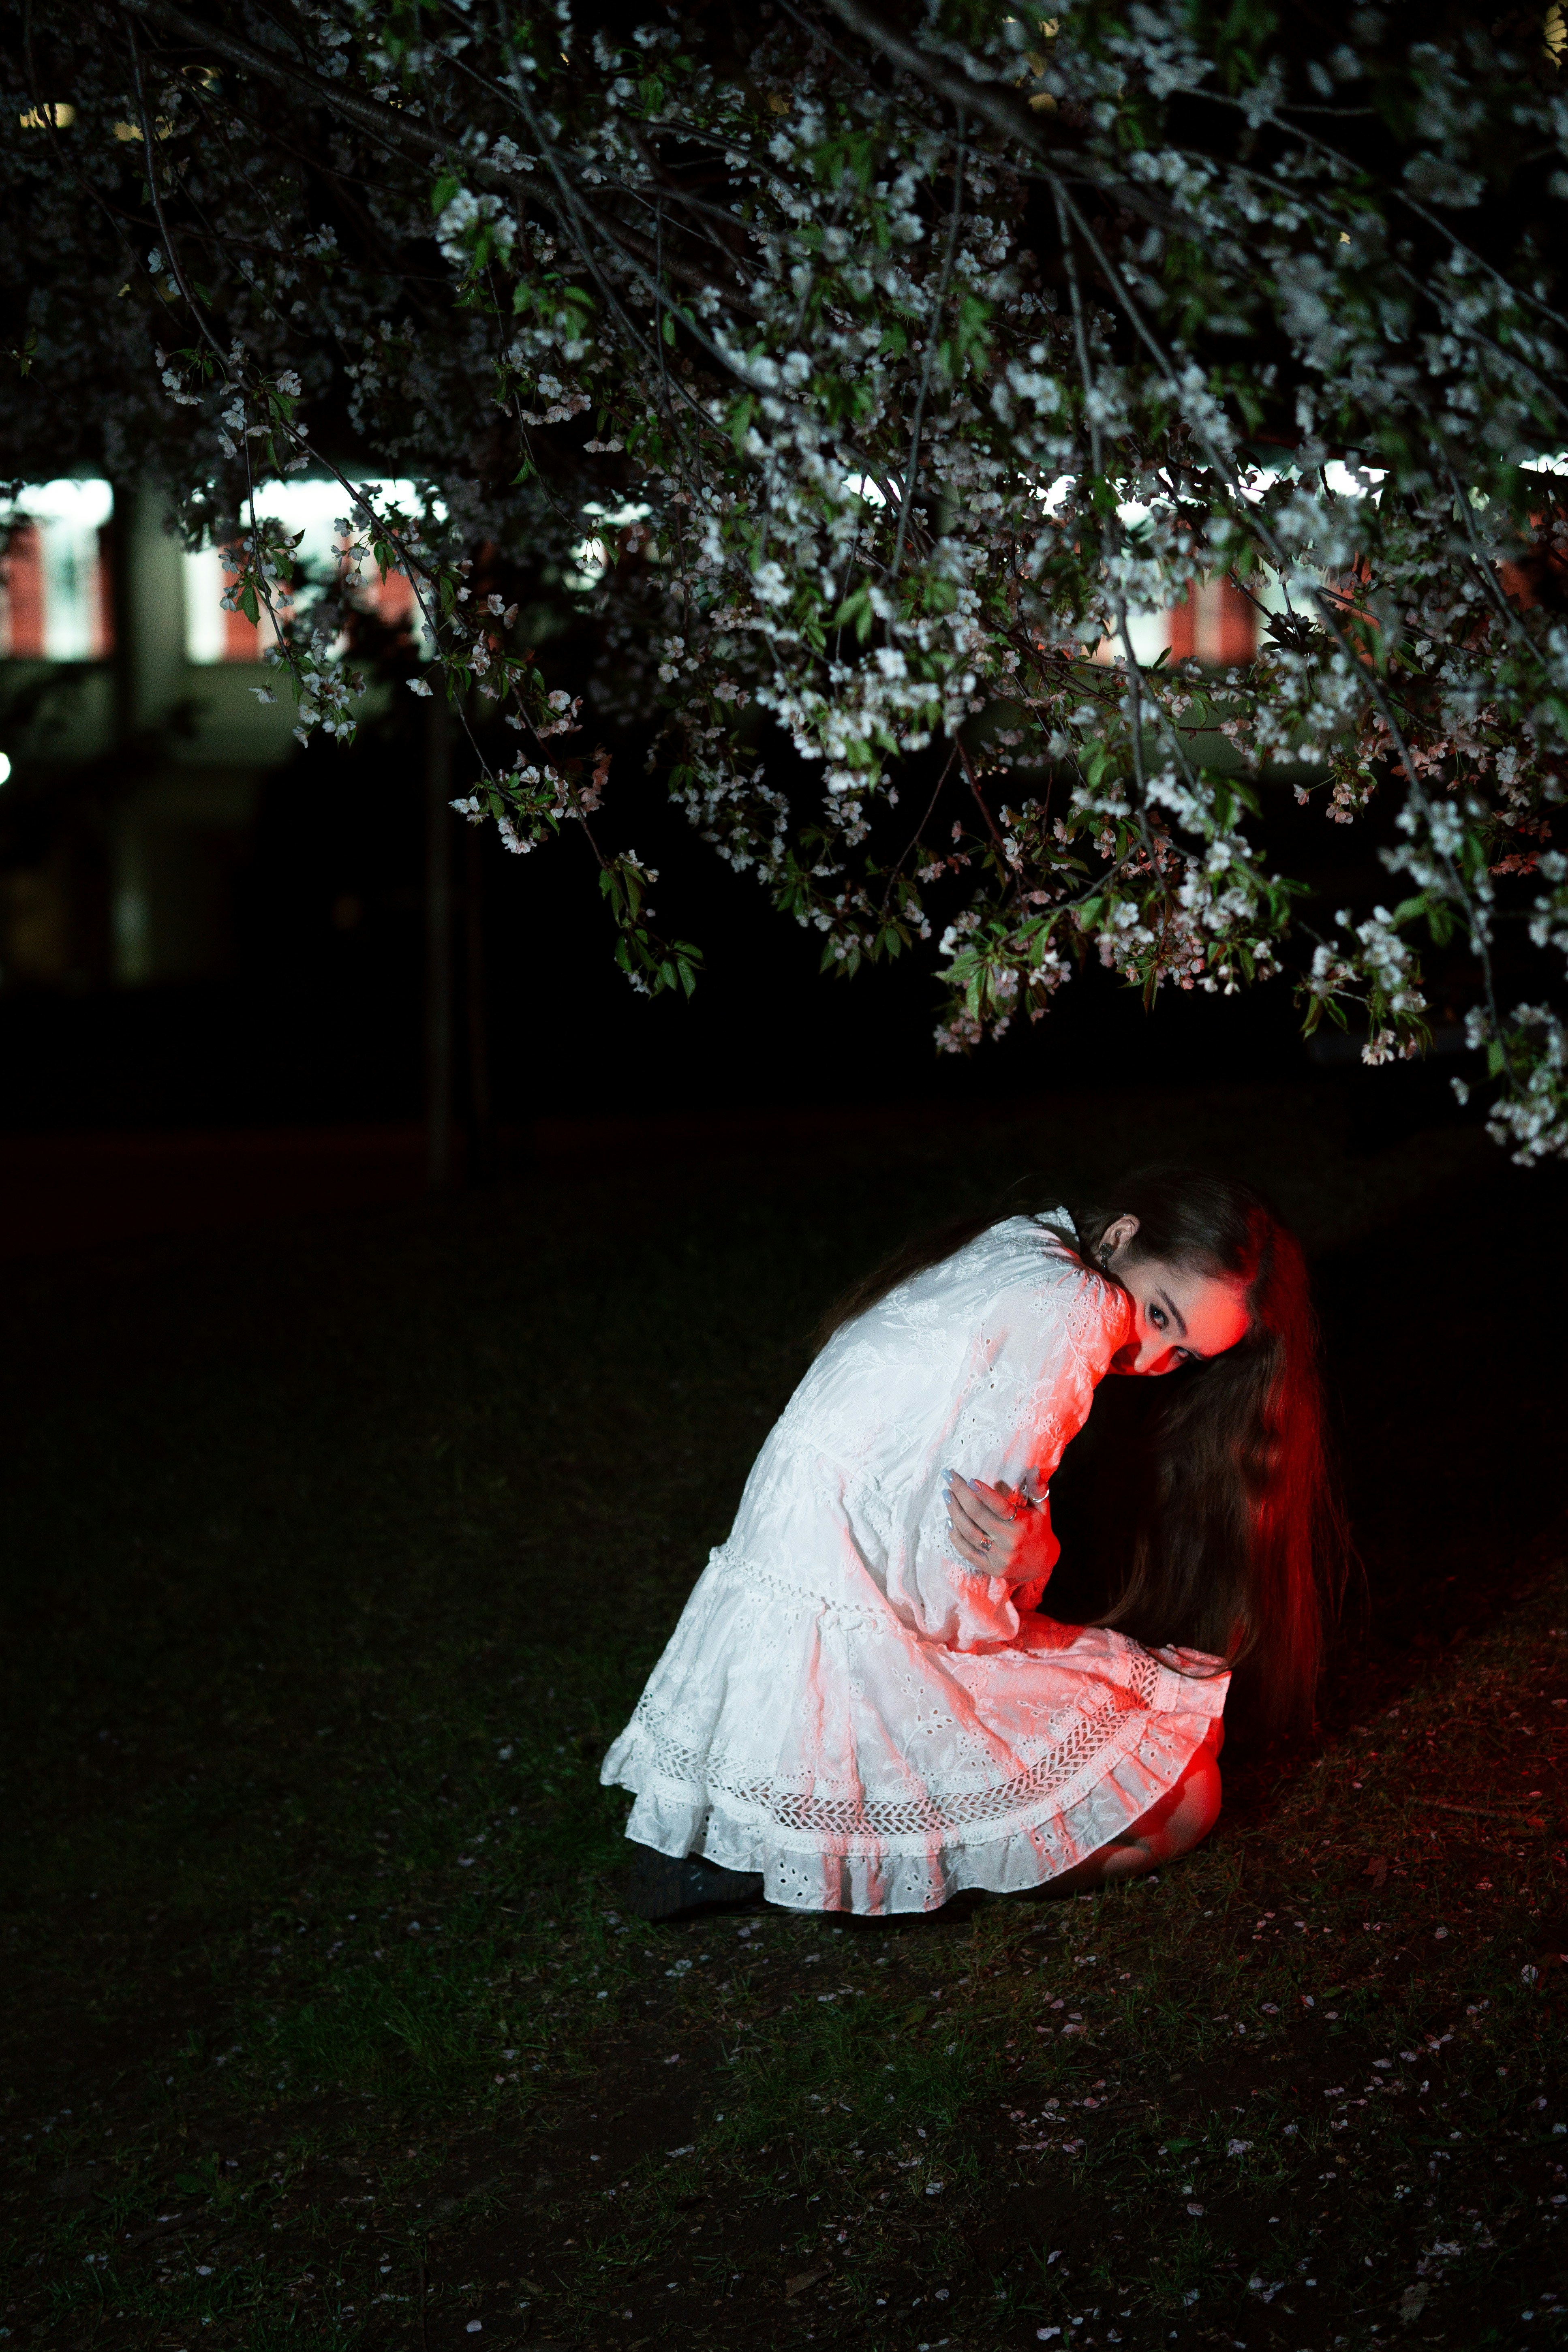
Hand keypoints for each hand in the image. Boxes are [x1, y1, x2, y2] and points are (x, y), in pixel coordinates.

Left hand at [942, 1471, 1059, 1585]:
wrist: (1042, 1564)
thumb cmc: (1039, 1530)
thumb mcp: (1043, 1509)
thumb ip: (1038, 1488)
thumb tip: (1033, 1468)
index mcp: (1022, 1523)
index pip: (1000, 1507)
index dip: (985, 1493)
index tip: (970, 1480)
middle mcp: (1009, 1540)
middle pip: (978, 1515)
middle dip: (961, 1494)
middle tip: (950, 1478)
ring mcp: (998, 1556)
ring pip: (969, 1533)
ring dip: (954, 1512)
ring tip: (947, 1496)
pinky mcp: (990, 1567)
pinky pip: (967, 1552)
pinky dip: (956, 1537)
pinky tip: (948, 1522)